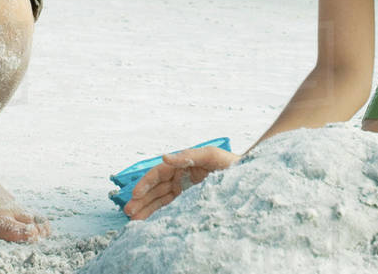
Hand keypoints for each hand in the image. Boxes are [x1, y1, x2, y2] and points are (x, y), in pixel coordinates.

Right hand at [123, 146, 239, 220]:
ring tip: (132, 219)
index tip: (136, 194)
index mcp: (183, 163)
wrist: (249, 177)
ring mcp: (185, 188)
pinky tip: (147, 221)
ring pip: (161, 199)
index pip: (159, 173)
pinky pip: (170, 207)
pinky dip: (158, 213)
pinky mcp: (190, 200)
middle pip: (156, 188)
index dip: (146, 183)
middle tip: (128, 211)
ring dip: (146, 208)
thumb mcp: (212, 155)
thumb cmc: (232, 163)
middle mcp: (181, 175)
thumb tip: (165, 157)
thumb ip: (189, 155)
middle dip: (142, 199)